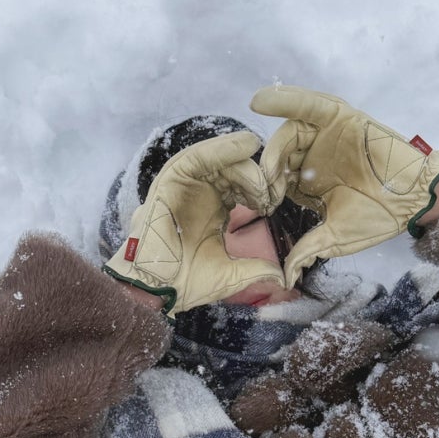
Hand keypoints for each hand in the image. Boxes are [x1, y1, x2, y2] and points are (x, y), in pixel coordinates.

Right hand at [103, 132, 285, 315]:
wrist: (156, 291)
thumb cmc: (184, 283)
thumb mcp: (229, 276)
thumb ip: (255, 270)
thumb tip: (281, 277)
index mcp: (213, 212)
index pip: (241, 189)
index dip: (260, 190)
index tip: (275, 201)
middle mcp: (200, 196)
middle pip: (232, 171)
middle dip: (254, 176)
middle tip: (270, 191)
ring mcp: (184, 188)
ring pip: (215, 160)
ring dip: (239, 159)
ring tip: (259, 160)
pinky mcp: (169, 183)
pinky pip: (194, 158)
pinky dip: (218, 149)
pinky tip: (242, 146)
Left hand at [251, 85, 438, 287]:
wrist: (413, 199)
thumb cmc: (378, 217)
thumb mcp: (335, 237)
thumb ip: (308, 250)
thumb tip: (285, 277)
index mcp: (306, 184)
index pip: (276, 181)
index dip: (265, 191)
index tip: (263, 205)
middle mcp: (311, 157)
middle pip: (278, 156)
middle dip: (267, 172)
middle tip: (265, 189)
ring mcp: (324, 136)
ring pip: (289, 133)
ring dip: (274, 148)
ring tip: (268, 168)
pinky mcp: (339, 117)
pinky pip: (309, 105)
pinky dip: (286, 99)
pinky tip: (261, 101)